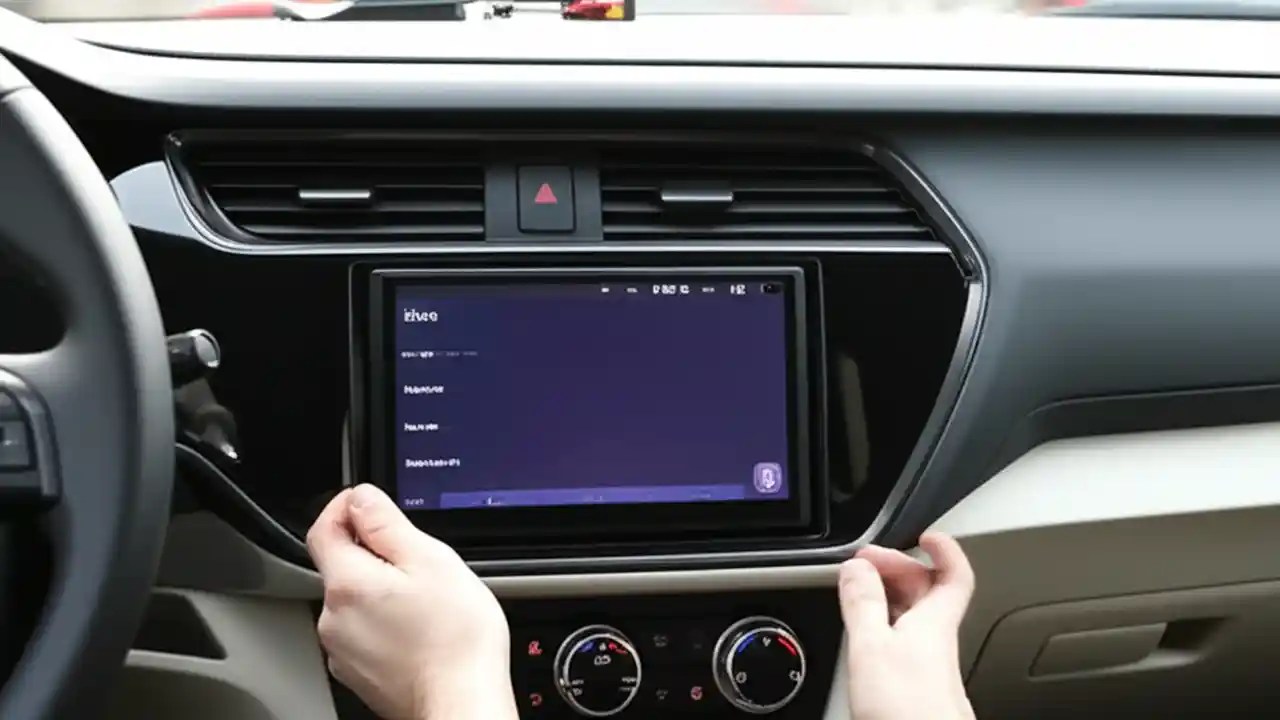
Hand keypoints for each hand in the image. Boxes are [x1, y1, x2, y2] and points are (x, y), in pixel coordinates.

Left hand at [306, 484, 518, 719]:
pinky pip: (365, 632)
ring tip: (426, 601)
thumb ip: (387, 524)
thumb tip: (361, 498)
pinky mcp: (359, 673)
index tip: (370, 504)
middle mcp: (333, 620)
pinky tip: (420, 629)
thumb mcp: (431, 560)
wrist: (461, 705)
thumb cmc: (455, 640)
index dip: (346, 507)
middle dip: (375, 555)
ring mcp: (343, 651)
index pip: (323, 528)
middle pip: (342, 567)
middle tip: (419, 561)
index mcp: (347, 584)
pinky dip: (386, 623)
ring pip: (355, 601)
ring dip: (382, 591)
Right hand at [838, 532, 975, 719]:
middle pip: (929, 593)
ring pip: (915, 618)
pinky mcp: (918, 687)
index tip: (924, 534)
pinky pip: (905, 643)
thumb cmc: (908, 709)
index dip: (944, 549)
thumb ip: (863, 603)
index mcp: (935, 621)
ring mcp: (930, 665)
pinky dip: (885, 629)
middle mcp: (938, 641)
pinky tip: (866, 640)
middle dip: (899, 570)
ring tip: (860, 594)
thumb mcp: (873, 645)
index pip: (955, 573)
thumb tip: (857, 567)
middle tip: (868, 563)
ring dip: (889, 600)